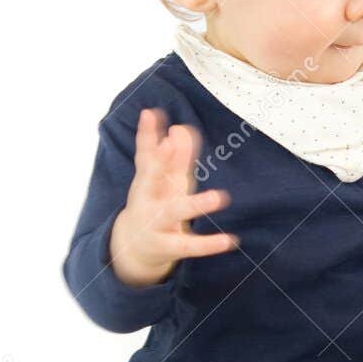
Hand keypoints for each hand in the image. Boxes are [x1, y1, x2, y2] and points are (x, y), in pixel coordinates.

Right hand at [109, 108, 236, 287]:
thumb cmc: (154, 203)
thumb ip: (174, 156)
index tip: (150, 114)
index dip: (148, 134)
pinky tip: (230, 240)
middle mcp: (147, 198)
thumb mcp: (163, 181)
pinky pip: (189, 245)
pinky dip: (209, 244)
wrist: (133, 247)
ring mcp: (155, 222)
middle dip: (159, 162)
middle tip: (168, 145)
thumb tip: (181, 128)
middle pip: (150, 178)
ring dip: (195, 204)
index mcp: (146, 180)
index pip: (145, 153)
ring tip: (219, 197)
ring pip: (173, 212)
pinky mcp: (167, 246)